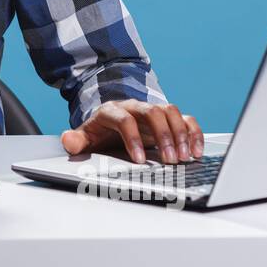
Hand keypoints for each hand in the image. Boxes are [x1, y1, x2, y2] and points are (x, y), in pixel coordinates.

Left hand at [59, 100, 203, 164]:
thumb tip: (69, 140)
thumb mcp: (85, 137)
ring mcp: (153, 109)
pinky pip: (185, 118)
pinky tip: (197, 151)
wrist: (112, 119)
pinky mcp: (168, 117)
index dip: (133, 138)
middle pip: (152, 112)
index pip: (124, 119)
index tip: (140, 161)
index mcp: (112, 111)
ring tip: (185, 158)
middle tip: (170, 161)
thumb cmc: (100, 132)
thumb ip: (76, 140)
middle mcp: (134, 106)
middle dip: (163, 136)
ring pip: (170, 111)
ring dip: (180, 134)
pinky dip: (194, 133)